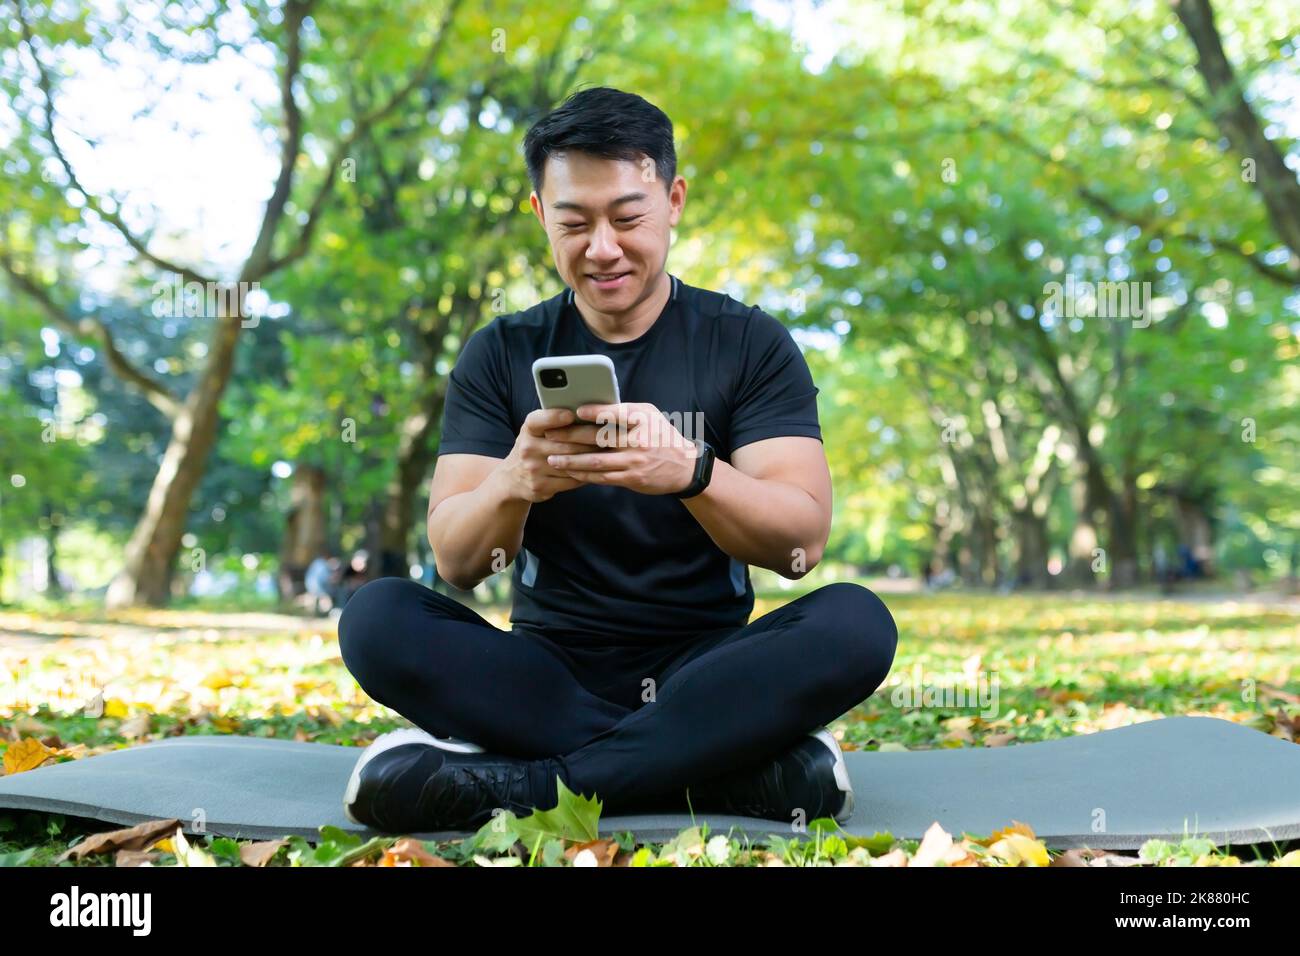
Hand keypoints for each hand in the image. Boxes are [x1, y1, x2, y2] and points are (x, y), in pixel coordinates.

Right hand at [499, 407, 601, 502]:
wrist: (512, 478)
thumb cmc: (533, 447)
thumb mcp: (535, 431)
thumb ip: (553, 422)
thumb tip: (587, 412)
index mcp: (528, 430)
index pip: (538, 420)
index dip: (554, 417)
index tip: (571, 414)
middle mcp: (527, 448)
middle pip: (565, 444)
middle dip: (590, 440)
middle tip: (609, 436)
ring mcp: (533, 469)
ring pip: (571, 463)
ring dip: (592, 459)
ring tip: (608, 453)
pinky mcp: (540, 486)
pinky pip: (570, 480)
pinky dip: (586, 475)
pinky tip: (597, 470)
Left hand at [542, 402, 698, 495]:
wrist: (684, 467)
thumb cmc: (662, 435)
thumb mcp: (651, 416)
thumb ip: (626, 411)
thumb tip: (594, 407)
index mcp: (643, 420)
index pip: (616, 413)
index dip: (595, 412)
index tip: (575, 411)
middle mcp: (639, 441)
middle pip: (599, 438)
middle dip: (571, 437)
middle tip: (551, 435)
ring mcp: (635, 461)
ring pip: (596, 461)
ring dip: (572, 461)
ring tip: (553, 458)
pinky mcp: (632, 478)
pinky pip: (603, 477)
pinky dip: (584, 474)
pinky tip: (570, 471)